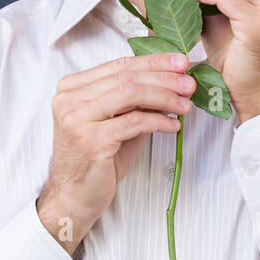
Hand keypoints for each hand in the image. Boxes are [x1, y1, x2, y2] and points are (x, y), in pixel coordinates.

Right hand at [39, 52, 196, 253]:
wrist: (74, 197)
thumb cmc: (97, 160)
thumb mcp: (116, 122)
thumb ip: (136, 101)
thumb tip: (174, 82)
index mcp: (72, 88)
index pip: (119, 65)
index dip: (153, 62)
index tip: (180, 62)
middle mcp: (70, 99)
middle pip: (126, 77)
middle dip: (164, 78)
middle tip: (189, 83)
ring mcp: (77, 119)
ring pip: (131, 94)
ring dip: (164, 97)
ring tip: (185, 105)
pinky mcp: (92, 140)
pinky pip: (134, 122)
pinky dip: (158, 121)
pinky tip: (173, 125)